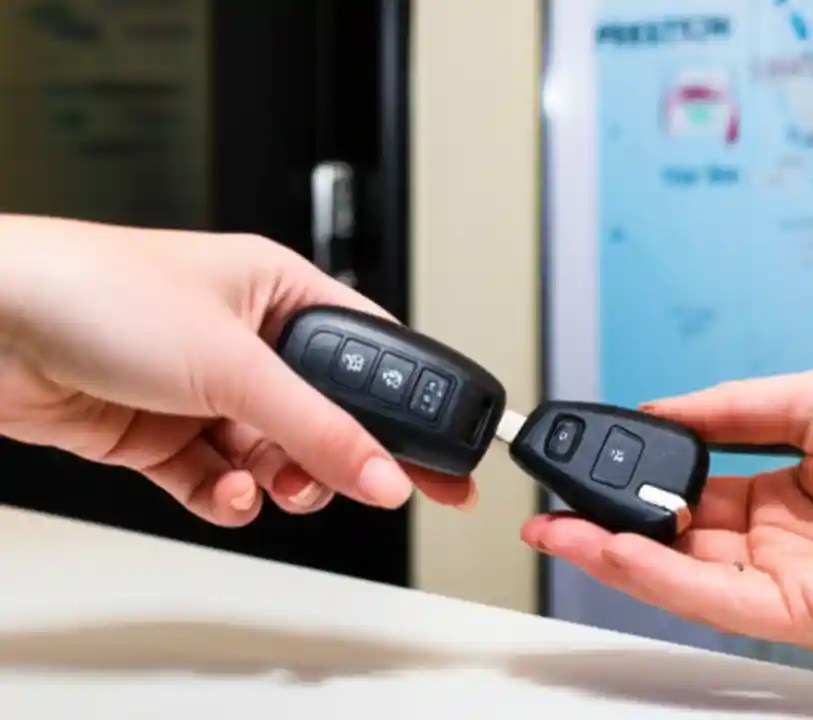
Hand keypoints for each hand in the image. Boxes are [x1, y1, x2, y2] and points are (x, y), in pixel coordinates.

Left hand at [0, 214, 473, 526]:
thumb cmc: (97, 291)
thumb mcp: (235, 363)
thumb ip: (320, 429)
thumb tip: (385, 474)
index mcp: (281, 291)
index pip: (371, 356)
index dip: (410, 409)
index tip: (446, 459)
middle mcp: (247, 340)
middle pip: (325, 416)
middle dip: (337, 457)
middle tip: (364, 487)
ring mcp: (203, 391)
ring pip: (276, 456)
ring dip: (282, 481)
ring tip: (273, 484)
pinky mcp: (160, 434)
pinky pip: (220, 480)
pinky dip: (231, 496)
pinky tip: (228, 490)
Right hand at [522, 368, 812, 652]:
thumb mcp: (810, 399)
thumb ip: (726, 410)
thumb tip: (658, 408)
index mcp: (789, 493)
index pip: (694, 493)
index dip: (640, 480)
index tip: (593, 459)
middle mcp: (782, 543)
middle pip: (677, 538)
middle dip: (612, 520)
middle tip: (554, 498)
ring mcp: (789, 582)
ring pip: (682, 574)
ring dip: (615, 550)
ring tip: (555, 524)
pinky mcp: (801, 615)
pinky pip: (710, 598)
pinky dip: (654, 574)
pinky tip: (608, 546)